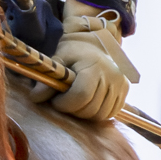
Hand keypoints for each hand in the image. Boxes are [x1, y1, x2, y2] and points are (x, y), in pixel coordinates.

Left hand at [28, 0, 138, 121]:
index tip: (55, 101)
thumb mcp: (58, 60)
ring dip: (83, 113)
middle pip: (90, 108)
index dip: (65, 103)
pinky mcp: (125, 92)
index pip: (81, 94)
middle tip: (62, 101)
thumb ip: (47, 78)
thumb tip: (35, 98)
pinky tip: (86, 103)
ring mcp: (121, 85)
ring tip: (74, 101)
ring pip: (100, 114)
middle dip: (72, 109)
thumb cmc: (74, 52)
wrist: (96, 44)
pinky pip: (109, 114)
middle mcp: (112, 76)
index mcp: (94, 66)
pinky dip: (96, 113)